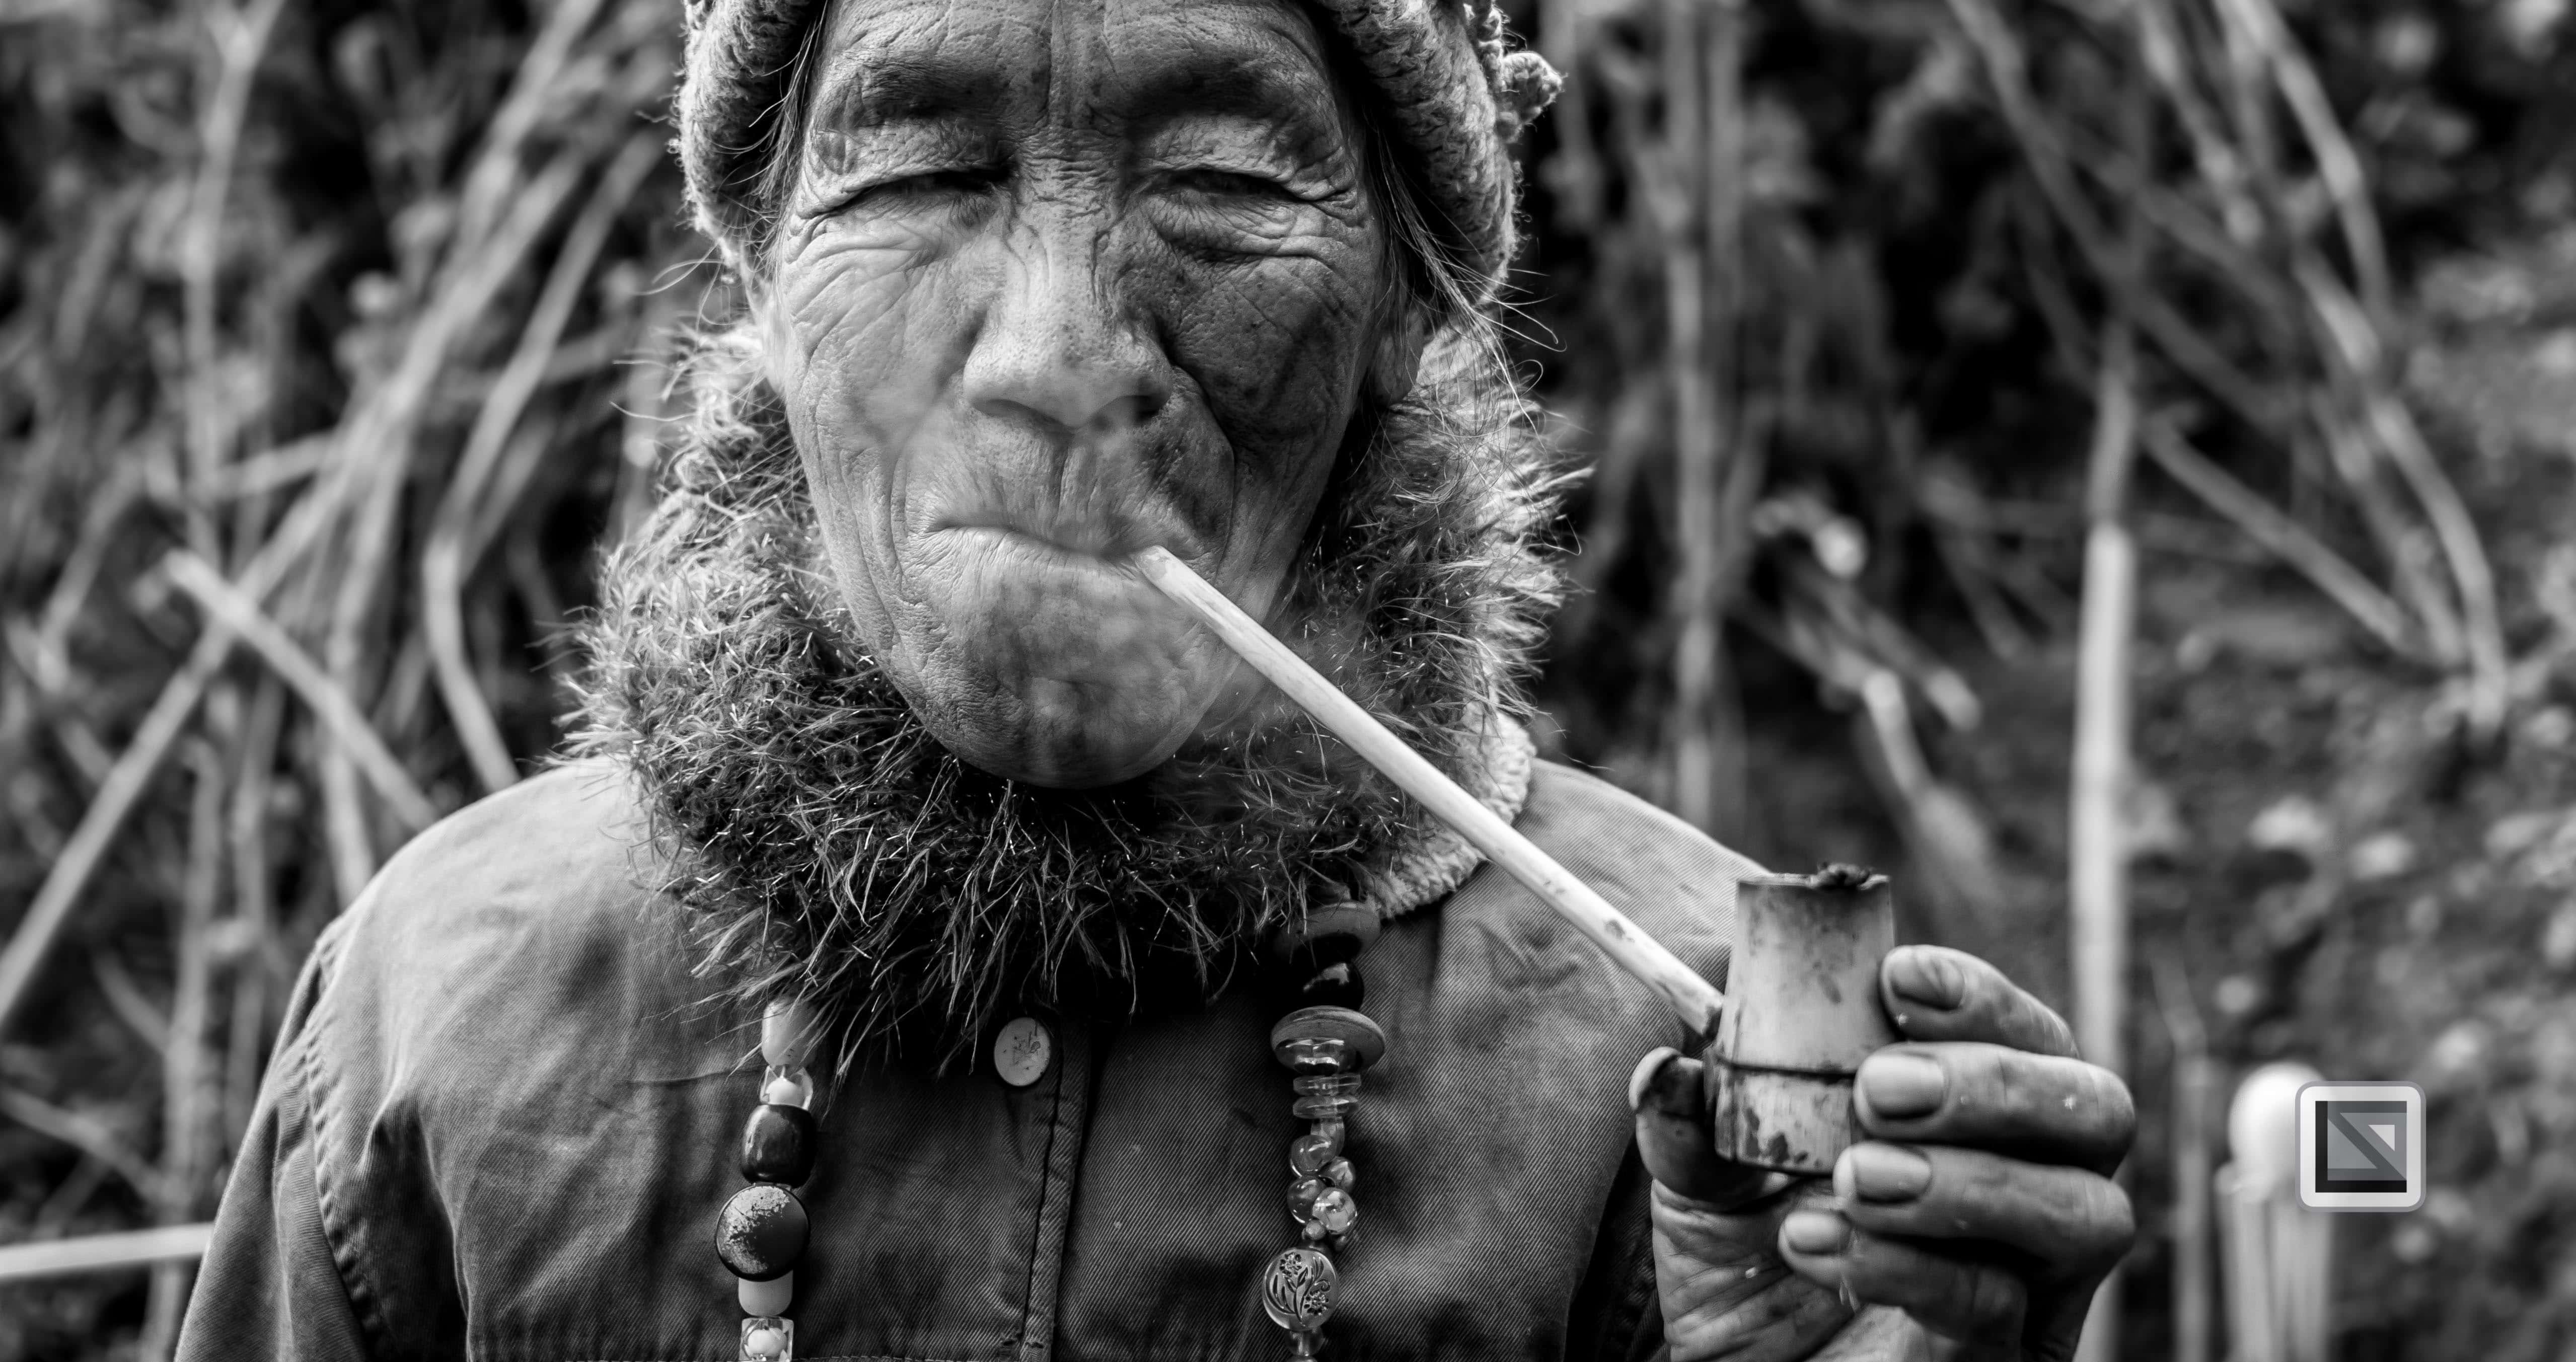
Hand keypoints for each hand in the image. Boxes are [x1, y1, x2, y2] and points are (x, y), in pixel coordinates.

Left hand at [1630, 946, 2134, 1361]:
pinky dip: (1905, 1265)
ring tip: (1854, 1179)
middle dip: (1991, 1084)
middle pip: (2098, 1110)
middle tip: (1878, 1090)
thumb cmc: (1747, 1265)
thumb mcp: (1706, 1181)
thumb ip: (1695, 1119)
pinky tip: (1816, 1244)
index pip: (2030, 1037)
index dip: (1982, 997)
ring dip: (1965, 1180)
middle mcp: (2032, 1190)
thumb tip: (1666, 1068)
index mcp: (1979, 1120)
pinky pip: (1995, 1304)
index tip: (1900, 977)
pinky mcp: (2005, 1358)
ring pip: (2083, 1213)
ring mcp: (2032, 1283)